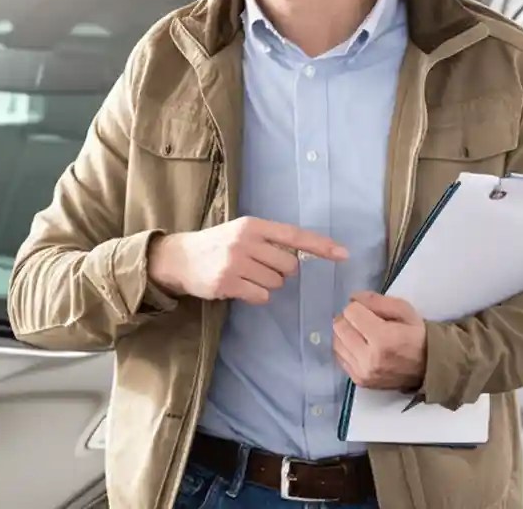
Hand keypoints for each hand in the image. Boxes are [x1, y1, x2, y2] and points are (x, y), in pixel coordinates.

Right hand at [148, 217, 348, 303]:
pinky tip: (239, 287)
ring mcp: (235, 263)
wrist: (179, 258)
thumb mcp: (241, 232)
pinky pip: (261, 296)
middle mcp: (245, 241)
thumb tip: (303, 255)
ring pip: (276, 283)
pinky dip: (255, 295)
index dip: (320, 246)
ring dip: (266, 284)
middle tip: (259, 268)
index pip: (294, 236)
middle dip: (281, 272)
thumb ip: (268, 240)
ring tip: (245, 276)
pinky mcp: (228, 283)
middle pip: (289, 266)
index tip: (343, 254)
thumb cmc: (217, 244)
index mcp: (252, 225)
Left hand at [333, 291, 426, 390]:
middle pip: (339, 327)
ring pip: (336, 342)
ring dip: (345, 334)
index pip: (350, 313)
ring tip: (360, 334)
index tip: (367, 310)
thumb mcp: (404, 310)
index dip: (358, 307)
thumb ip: (377, 300)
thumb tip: (352, 298)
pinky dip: (346, 349)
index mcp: (382, 338)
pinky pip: (340, 358)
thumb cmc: (417, 336)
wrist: (429, 368)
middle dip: (348, 319)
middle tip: (361, 320)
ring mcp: (362, 372)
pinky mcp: (359, 381)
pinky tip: (359, 347)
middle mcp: (368, 358)